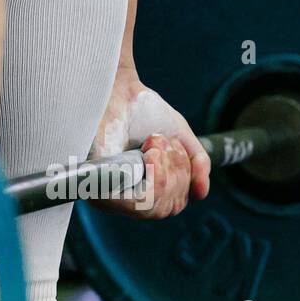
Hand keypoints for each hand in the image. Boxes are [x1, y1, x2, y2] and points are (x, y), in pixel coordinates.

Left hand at [89, 66, 210, 218]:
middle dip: (177, 173)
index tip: (173, 147)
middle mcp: (121, 199)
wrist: (122, 91)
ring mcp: (107, 198)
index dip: (183, 179)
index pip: (170, 206)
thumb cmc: (144, 113)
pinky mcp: (98, 191)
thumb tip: (201, 194)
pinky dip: (156, 178)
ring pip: (155, 208)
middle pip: (167, 209)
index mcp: (138, 190)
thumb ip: (196, 165)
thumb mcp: (181, 138)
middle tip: (161, 142)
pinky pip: (138, 205)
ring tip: (153, 142)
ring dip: (166, 171)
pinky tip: (151, 155)